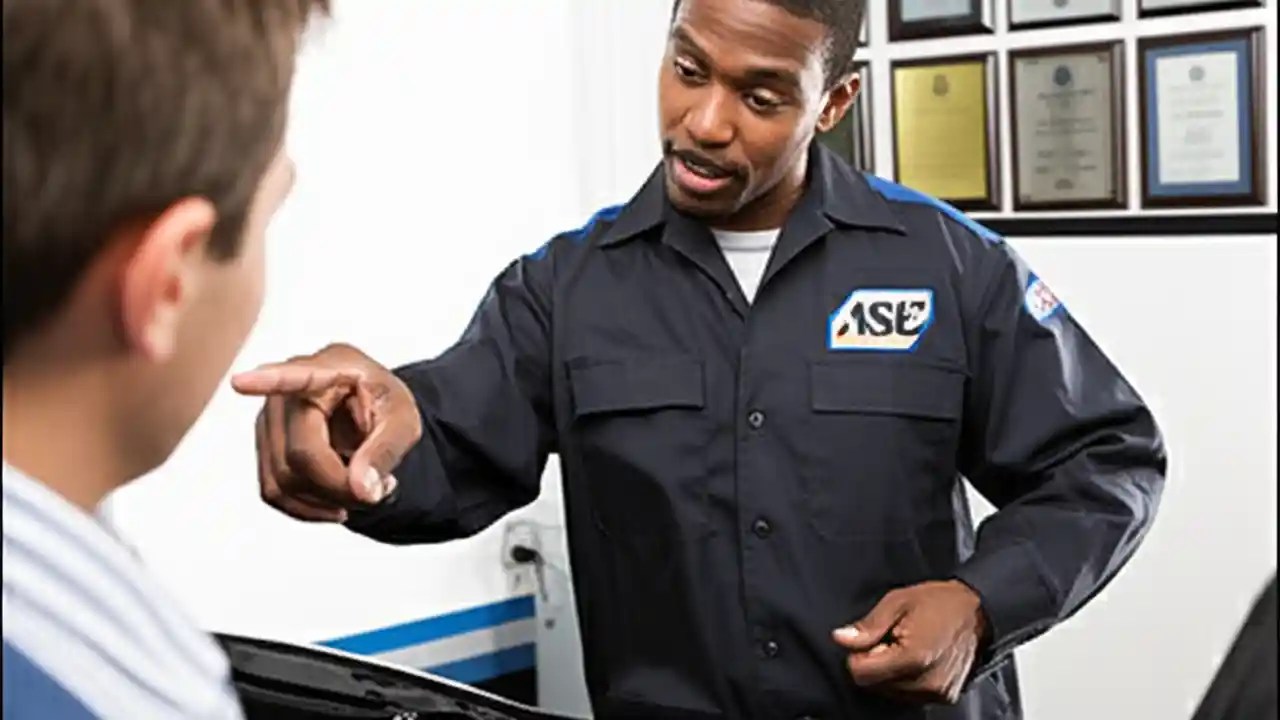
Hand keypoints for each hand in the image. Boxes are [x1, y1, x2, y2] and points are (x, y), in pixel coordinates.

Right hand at [231, 343, 422, 522]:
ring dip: (326, 499)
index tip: (242, 382)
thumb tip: (361, 488)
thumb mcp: (405, 421)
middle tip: (379, 488)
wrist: (371, 414)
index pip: (297, 376)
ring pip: (282, 480)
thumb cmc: (385, 405)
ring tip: (362, 488)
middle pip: (299, 453)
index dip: (268, 380)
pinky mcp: (265, 447)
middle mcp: (289, 390)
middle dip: (340, 486)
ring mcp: (269, 419)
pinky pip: (274, 491)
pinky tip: (336, 501)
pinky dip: (308, 507)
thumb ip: (386, 450)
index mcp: (331, 367)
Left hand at [832, 580, 988, 704]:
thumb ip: (868, 625)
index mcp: (912, 657)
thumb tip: (842, 638)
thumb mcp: (898, 601)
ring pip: (891, 692)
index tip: (870, 640)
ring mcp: (937, 692)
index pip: (861, 674)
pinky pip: (911, 694)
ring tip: (908, 646)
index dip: (858, 655)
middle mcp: (926, 681)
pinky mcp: (945, 696)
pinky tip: (919, 658)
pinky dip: (908, 679)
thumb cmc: (942, 602)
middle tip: (892, 639)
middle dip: (876, 662)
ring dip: (891, 672)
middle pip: (875, 685)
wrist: (980, 611)